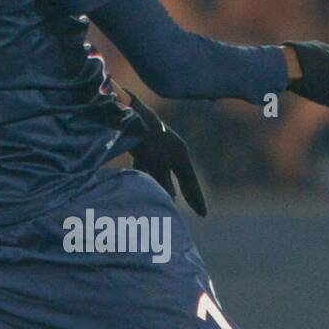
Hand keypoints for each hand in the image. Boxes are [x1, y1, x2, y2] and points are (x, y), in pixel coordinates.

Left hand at [126, 91, 206, 215]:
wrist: (126, 114)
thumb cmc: (146, 141)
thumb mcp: (157, 166)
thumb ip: (164, 184)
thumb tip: (169, 200)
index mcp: (180, 152)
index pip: (190, 181)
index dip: (195, 199)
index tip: (202, 214)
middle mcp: (171, 148)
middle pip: (177, 175)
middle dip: (178, 192)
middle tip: (185, 209)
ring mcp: (156, 144)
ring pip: (158, 170)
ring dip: (157, 183)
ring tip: (157, 199)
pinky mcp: (141, 142)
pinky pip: (145, 164)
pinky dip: (143, 174)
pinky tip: (137, 181)